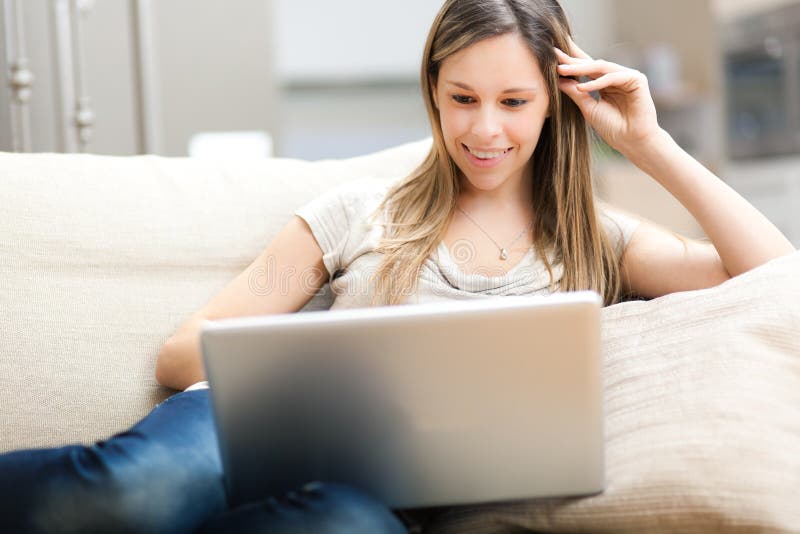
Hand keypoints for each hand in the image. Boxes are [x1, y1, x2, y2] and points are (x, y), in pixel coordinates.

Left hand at [555, 38, 660, 155]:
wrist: (631, 142)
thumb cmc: (612, 128)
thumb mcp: (587, 108)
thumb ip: (575, 92)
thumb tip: (558, 79)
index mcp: (605, 83)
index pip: (586, 68)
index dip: (570, 61)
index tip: (552, 55)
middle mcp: (616, 76)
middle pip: (592, 63)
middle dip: (573, 60)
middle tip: (554, 53)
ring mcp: (627, 76)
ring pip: (601, 67)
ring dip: (580, 68)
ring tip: (562, 70)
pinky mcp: (637, 79)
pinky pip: (612, 77)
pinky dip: (597, 82)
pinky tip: (582, 87)